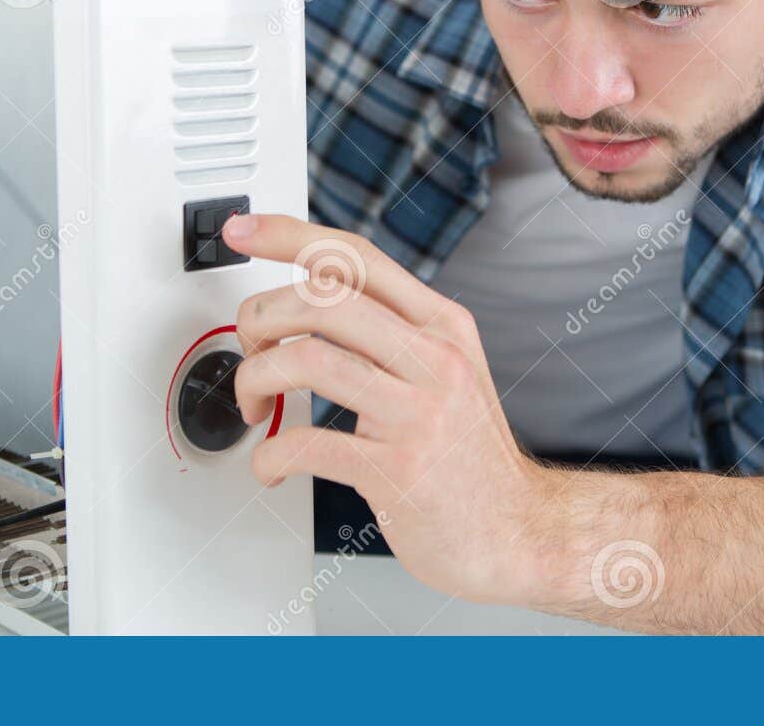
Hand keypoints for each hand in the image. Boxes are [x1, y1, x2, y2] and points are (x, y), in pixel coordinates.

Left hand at [224, 212, 555, 605]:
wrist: (520, 531)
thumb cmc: (472, 459)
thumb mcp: (450, 372)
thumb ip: (394, 334)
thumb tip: (315, 301)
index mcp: (442, 325)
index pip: (357, 256)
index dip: (289, 236)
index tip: (243, 232)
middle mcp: (434, 358)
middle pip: (323, 297)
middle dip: (260, 316)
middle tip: (249, 348)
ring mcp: (418, 412)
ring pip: (308, 359)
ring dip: (255, 379)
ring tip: (254, 406)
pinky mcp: (397, 468)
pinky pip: (307, 443)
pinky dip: (269, 454)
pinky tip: (271, 465)